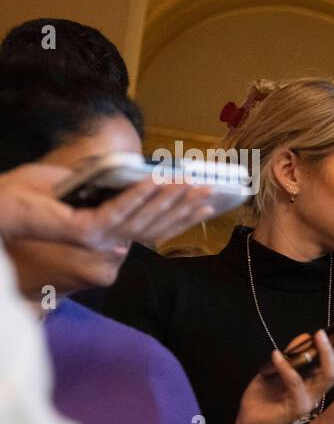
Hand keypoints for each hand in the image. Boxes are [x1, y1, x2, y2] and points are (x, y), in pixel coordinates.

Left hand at [0, 163, 214, 249]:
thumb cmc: (32, 193)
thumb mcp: (80, 185)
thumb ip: (109, 189)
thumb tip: (144, 183)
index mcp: (110, 232)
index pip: (156, 226)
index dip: (184, 215)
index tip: (209, 202)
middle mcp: (108, 242)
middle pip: (157, 225)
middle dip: (185, 206)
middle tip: (212, 189)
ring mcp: (97, 240)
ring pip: (143, 219)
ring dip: (169, 198)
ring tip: (190, 182)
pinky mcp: (84, 231)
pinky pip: (118, 212)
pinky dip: (139, 195)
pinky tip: (156, 180)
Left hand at [233, 321, 333, 423]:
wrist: (248, 423)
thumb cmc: (263, 396)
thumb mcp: (276, 368)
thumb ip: (292, 354)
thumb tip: (306, 336)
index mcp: (316, 381)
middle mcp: (318, 390)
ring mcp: (310, 400)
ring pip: (328, 376)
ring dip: (326, 354)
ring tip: (318, 335)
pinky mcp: (297, 408)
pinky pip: (296, 384)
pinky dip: (286, 367)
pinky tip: (276, 355)